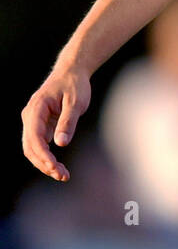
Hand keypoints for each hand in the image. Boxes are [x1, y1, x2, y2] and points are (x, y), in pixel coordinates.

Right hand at [21, 65, 91, 180]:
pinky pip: (39, 145)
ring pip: (33, 148)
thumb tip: (61, 144)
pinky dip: (47, 157)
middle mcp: (30, 116)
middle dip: (44, 164)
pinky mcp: (39, 125)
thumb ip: (68, 122)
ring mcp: (33, 121)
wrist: (71, 72)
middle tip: (63, 176)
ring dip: (44, 163)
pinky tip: (59, 167)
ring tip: (63, 175)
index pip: (35, 137)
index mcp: (36, 109)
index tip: (55, 168)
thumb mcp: (76, 102)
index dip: (43, 155)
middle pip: (30, 147)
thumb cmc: (75, 85)